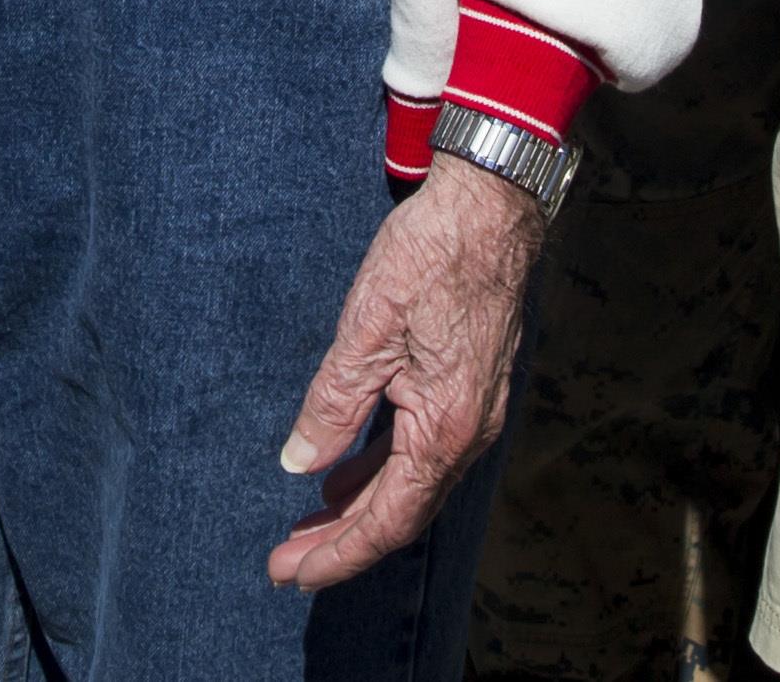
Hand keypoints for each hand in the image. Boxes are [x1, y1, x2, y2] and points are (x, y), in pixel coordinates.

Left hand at [269, 154, 545, 591]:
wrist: (492, 206)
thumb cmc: (430, 258)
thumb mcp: (365, 332)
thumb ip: (333, 405)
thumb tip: (300, 463)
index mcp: (444, 429)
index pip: (388, 520)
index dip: (338, 554)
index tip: (291, 573)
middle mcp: (469, 433)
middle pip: (402, 513)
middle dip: (343, 543)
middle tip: (288, 563)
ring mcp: (475, 412)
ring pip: (413, 484)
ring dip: (361, 509)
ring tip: (308, 525)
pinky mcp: (470, 388)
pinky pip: (422, 452)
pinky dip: (382, 470)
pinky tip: (347, 470)